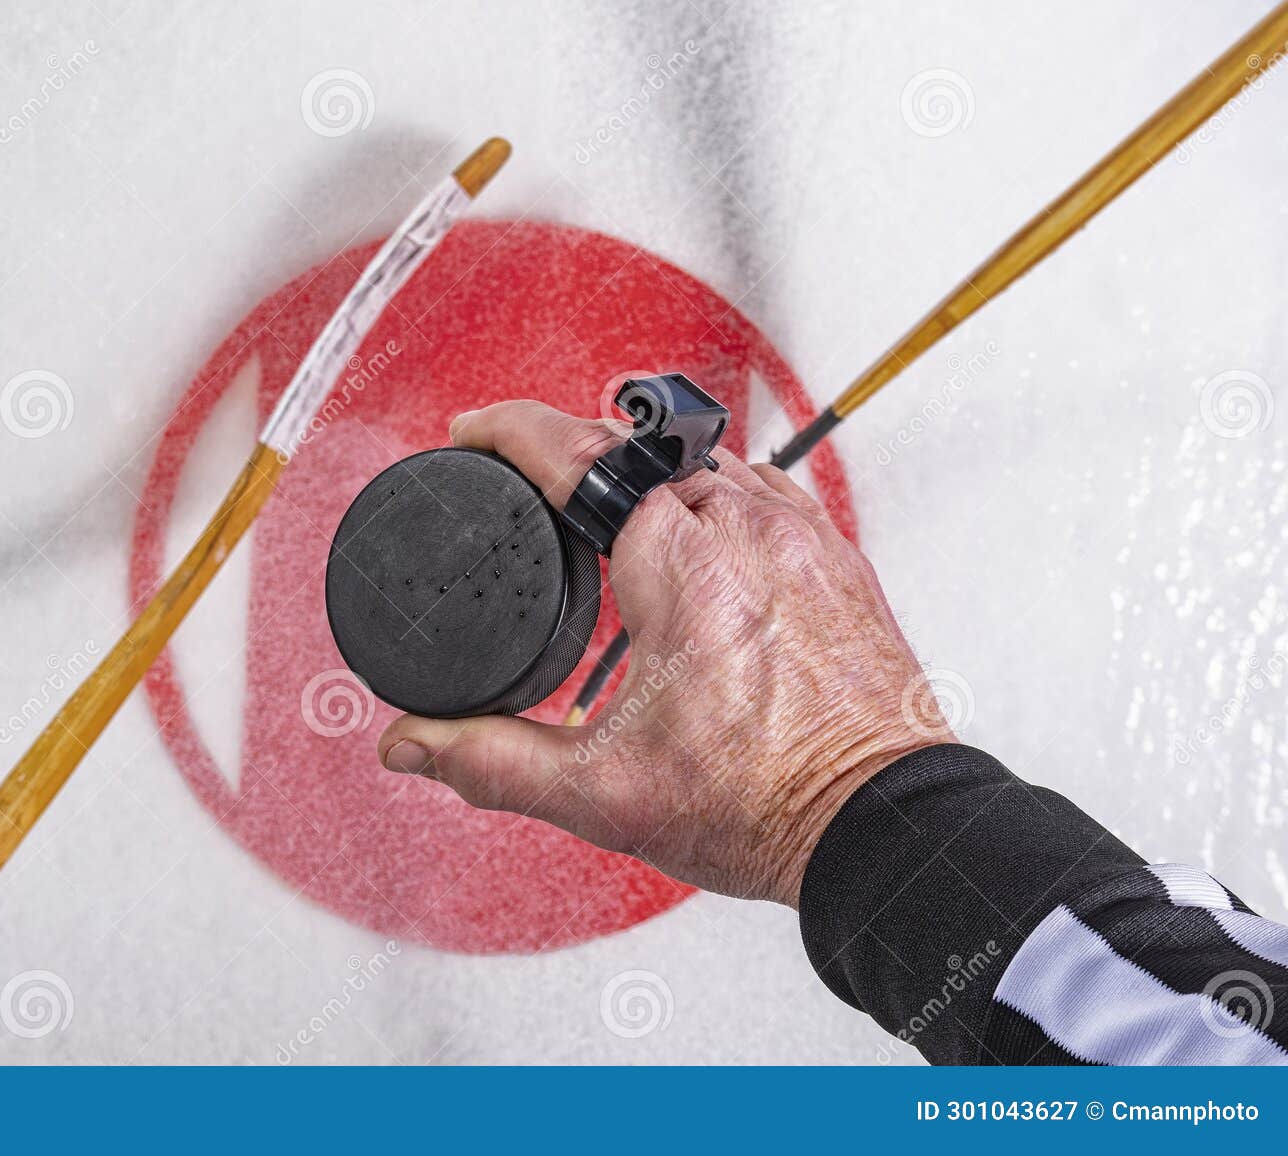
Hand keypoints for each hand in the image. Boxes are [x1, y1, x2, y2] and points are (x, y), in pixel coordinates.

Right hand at [376, 401, 952, 907]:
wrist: (878, 824)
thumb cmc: (765, 804)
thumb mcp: (602, 792)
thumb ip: (492, 762)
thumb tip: (411, 747)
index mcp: (680, 566)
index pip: (575, 452)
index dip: (508, 429)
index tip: (473, 433)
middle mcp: (744, 530)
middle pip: (636, 450)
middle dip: (573, 460)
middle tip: (529, 495)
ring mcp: (798, 536)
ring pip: (703, 462)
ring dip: (647, 477)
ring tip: (606, 519)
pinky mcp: (835, 555)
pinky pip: (763, 488)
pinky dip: (715, 494)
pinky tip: (698, 537)